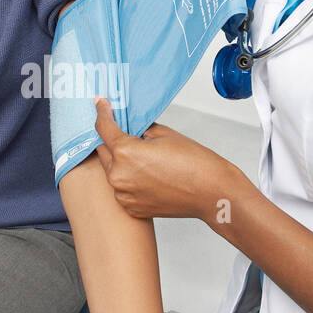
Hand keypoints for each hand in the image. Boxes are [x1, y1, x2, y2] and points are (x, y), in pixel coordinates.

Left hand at [92, 96, 230, 221]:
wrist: (211, 192)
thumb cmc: (194, 163)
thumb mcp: (164, 134)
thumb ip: (141, 129)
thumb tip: (130, 127)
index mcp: (125, 152)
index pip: (103, 128)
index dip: (101, 112)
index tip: (100, 104)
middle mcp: (118, 176)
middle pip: (103, 150)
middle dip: (112, 141)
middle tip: (129, 135)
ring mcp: (124, 194)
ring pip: (111, 171)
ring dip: (120, 162)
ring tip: (145, 160)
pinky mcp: (131, 207)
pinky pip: (122, 189)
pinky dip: (129, 180)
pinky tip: (148, 176)